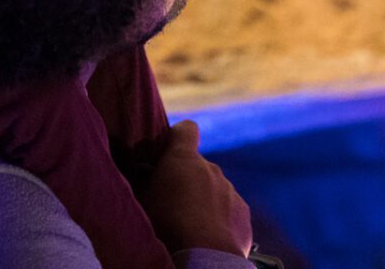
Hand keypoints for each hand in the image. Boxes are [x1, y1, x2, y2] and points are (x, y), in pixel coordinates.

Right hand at [138, 120, 252, 257]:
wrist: (203, 257)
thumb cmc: (166, 226)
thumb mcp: (143, 199)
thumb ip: (146, 180)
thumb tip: (142, 173)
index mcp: (184, 159)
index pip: (186, 129)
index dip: (178, 137)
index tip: (169, 152)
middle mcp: (211, 169)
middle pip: (199, 166)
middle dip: (189, 180)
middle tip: (174, 204)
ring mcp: (230, 191)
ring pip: (216, 190)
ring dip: (205, 201)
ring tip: (191, 227)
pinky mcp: (243, 214)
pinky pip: (230, 211)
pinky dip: (220, 221)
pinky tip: (209, 238)